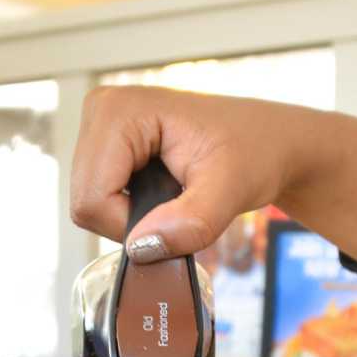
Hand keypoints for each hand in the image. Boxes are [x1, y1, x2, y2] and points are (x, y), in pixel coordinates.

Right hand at [69, 85, 356, 265]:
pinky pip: (99, 197)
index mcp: (120, 110)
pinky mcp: (105, 142)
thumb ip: (190, 222)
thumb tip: (142, 247)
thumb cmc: (256, 152)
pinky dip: (131, 207)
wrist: (272, 142)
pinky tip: (162, 191)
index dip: (132, 225)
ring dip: (133, 215)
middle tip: (180, 205)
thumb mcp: (231, 190)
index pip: (92, 199)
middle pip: (84, 203)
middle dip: (132, 221)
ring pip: (90, 204)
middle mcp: (100, 109)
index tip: (177, 214)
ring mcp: (99, 125)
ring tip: (174, 195)